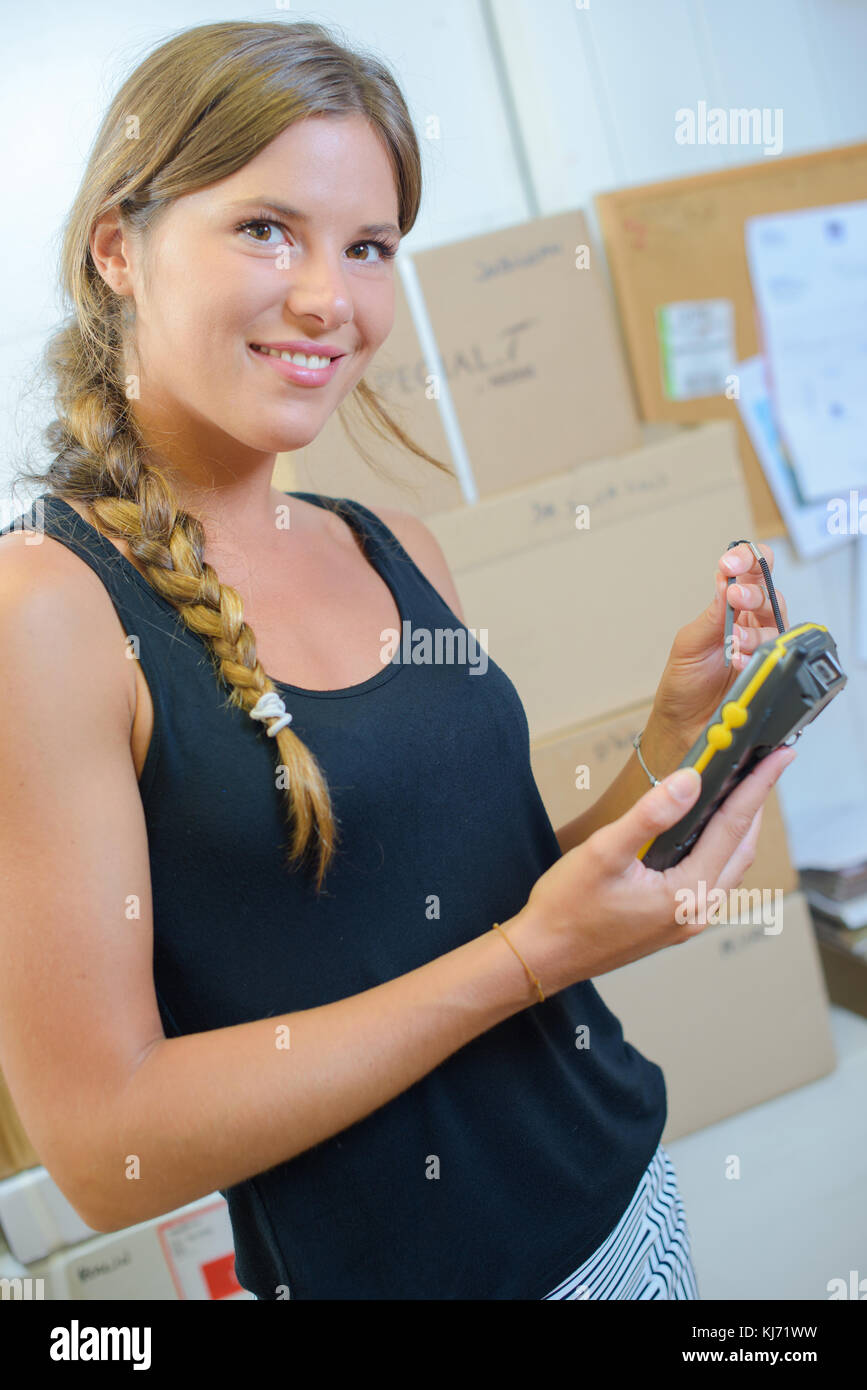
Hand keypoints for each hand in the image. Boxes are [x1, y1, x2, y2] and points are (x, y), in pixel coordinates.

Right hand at [505, 743, 795, 997]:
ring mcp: (686, 922)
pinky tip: (703, 833)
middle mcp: (696, 911)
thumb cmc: (566, 909)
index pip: (732, 827)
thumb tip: (691, 780)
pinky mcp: (672, 924)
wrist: (542, 958)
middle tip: (764, 766)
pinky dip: (718, 849)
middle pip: (741, 848)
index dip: (757, 787)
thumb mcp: (603, 853)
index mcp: (687, 893)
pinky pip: (710, 880)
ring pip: (729, 866)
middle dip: (754, 804)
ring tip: (739, 791)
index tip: (780, 757)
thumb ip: (650, 816)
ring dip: (738, 828)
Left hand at [650, 541, 790, 748]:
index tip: (731, 561)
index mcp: (728, 609)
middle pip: (769, 592)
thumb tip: (727, 581)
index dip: (745, 559)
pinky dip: (759, 654)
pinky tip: (740, 662)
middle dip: (754, 592)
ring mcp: (764, 646)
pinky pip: (779, 652)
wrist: (685, 726)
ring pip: (777, 622)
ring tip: (733, 642)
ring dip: (754, 629)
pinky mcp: (772, 667)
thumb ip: (711, 614)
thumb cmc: (684, 684)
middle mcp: (750, 623)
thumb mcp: (689, 643)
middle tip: (736, 598)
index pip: (747, 572)